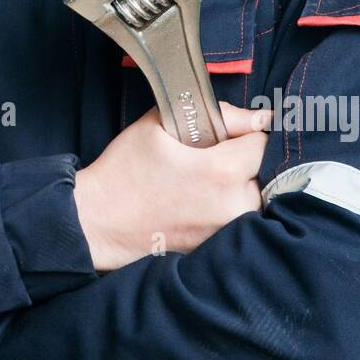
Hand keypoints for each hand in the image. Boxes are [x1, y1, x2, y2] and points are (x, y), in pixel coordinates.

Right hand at [73, 100, 270, 271]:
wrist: (97, 221)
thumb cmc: (124, 169)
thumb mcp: (159, 124)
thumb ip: (216, 114)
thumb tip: (255, 118)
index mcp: (222, 172)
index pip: (262, 141)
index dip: (244, 129)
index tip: (224, 129)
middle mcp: (233, 206)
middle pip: (261, 170)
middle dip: (241, 156)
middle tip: (207, 152)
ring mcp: (226, 230)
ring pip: (252, 194)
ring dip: (236, 182)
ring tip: (200, 177)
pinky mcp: (217, 245)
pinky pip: (236, 216)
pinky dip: (224, 203)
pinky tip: (195, 198)